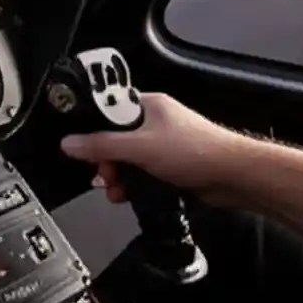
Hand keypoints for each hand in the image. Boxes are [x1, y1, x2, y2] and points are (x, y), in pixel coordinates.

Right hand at [60, 93, 246, 205]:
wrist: (234, 176)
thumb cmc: (192, 152)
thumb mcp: (140, 147)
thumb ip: (102, 146)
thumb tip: (68, 144)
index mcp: (148, 106)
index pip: (109, 111)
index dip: (94, 130)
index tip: (85, 149)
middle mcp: (154, 122)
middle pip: (116, 139)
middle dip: (106, 161)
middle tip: (105, 176)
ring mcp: (163, 145)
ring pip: (128, 159)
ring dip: (118, 176)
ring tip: (116, 191)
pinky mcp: (170, 166)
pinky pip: (142, 173)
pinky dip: (133, 184)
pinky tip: (128, 196)